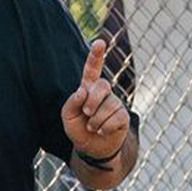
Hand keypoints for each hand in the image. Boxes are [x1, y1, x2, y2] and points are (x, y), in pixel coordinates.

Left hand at [62, 38, 129, 160]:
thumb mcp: (67, 117)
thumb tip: (83, 91)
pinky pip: (116, 118)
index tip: (99, 42)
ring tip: (93, 127)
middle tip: (87, 113)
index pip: (92, 70)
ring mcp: (115, 102)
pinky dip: (105, 128)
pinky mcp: (124, 116)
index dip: (95, 56)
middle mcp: (104, 93)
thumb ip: (71, 103)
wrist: (91, 148)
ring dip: (95, 121)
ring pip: (108, 106)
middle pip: (102, 85)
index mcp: (88, 89)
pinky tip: (103, 131)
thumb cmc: (78, 128)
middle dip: (92, 101)